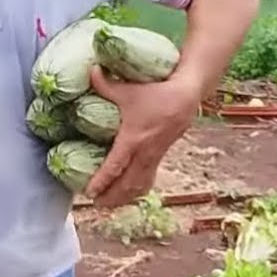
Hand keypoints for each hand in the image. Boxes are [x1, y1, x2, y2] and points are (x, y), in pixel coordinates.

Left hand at [82, 65, 203, 206]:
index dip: (101, 181)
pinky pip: (148, 178)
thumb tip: (89, 71)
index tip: (89, 192)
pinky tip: (130, 194)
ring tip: (109, 204)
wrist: (187, 95)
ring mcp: (154, 156)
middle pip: (127, 184)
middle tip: (96, 204)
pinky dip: (138, 189)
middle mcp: (144, 152)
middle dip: (111, 197)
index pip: (114, 166)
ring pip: (139, 185)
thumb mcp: (128, 89)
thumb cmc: (157, 92)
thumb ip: (105, 84)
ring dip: (124, 197)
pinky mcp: (161, 155)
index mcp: (133, 139)